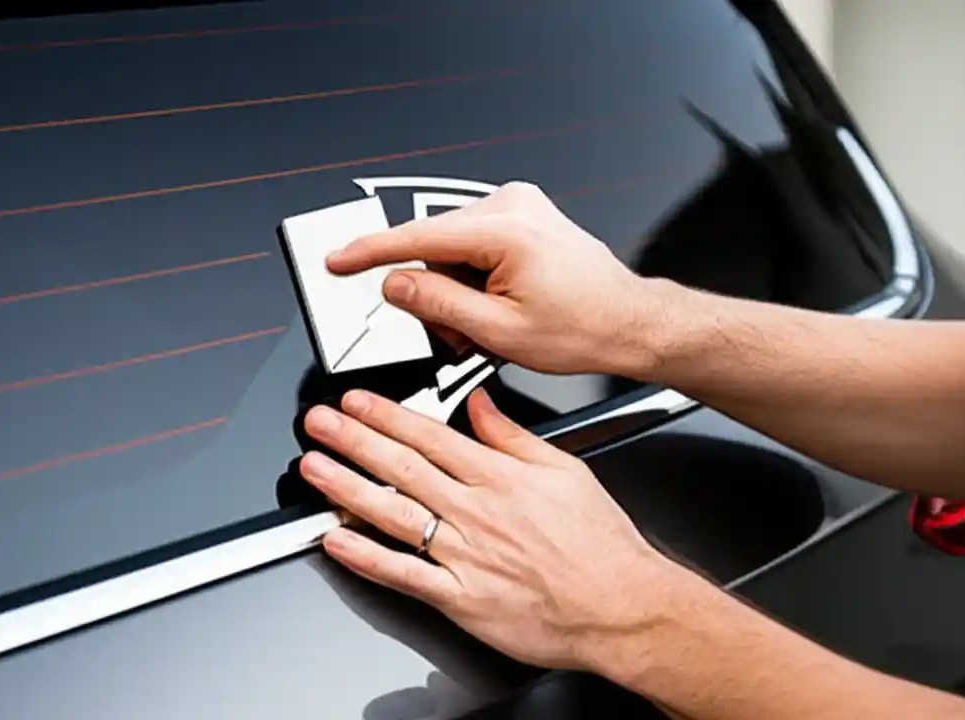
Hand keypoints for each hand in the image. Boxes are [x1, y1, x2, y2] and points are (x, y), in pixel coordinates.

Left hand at [298, 388, 687, 677]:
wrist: (622, 608)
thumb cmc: (601, 546)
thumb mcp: (565, 470)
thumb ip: (513, 436)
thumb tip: (481, 404)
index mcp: (500, 478)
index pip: (430, 436)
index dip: (385, 416)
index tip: (355, 402)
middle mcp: (477, 512)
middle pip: (402, 467)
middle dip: (353, 441)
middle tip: (318, 423)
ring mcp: (466, 555)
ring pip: (394, 513)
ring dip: (347, 487)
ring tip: (314, 468)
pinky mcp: (461, 598)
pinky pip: (404, 574)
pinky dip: (366, 556)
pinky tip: (337, 539)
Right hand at [326, 181, 666, 375]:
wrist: (628, 323)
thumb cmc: (584, 327)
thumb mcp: (499, 330)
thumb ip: (438, 304)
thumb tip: (395, 284)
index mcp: (506, 230)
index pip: (417, 236)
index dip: (369, 252)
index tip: (337, 260)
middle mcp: (512, 205)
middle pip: (435, 246)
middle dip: (436, 292)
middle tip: (459, 331)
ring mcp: (519, 206)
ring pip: (451, 248)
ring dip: (456, 289)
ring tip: (487, 322)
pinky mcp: (522, 215)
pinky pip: (473, 244)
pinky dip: (473, 277)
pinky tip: (494, 303)